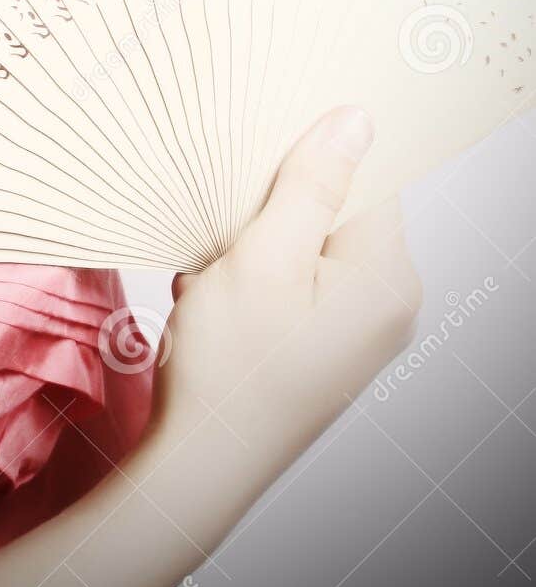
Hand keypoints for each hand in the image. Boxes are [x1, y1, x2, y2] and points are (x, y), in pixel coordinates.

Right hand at [149, 105, 422, 480]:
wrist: (201, 467)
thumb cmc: (229, 369)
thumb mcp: (262, 259)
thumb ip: (311, 186)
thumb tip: (357, 119)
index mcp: (386, 277)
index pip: (369, 178)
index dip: (314, 154)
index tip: (262, 158)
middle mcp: (385, 302)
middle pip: (336, 209)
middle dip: (272, 208)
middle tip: (226, 231)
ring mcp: (355, 328)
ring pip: (303, 244)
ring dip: (252, 245)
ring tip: (214, 274)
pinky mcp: (323, 345)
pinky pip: (291, 281)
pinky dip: (248, 278)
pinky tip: (213, 300)